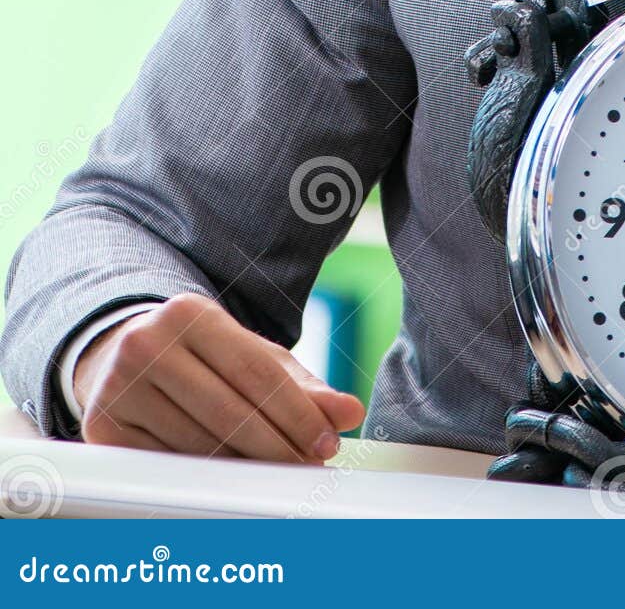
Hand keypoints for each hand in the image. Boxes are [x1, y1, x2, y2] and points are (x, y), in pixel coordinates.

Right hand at [73, 293, 364, 461]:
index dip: (298, 413)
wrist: (120, 355)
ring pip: (198, 444)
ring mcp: (117, 387)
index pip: (257, 372)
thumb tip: (351, 413)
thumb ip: (302, 384)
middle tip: (310, 468)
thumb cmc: (201, 356)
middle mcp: (147, 344)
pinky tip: (233, 481)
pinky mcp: (102, 429)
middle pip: (229, 411)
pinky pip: (167, 465)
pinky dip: (205, 477)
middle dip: (278, 446)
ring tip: (280, 476)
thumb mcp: (249, 355)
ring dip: (246, 469)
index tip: (328, 444)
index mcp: (189, 314)